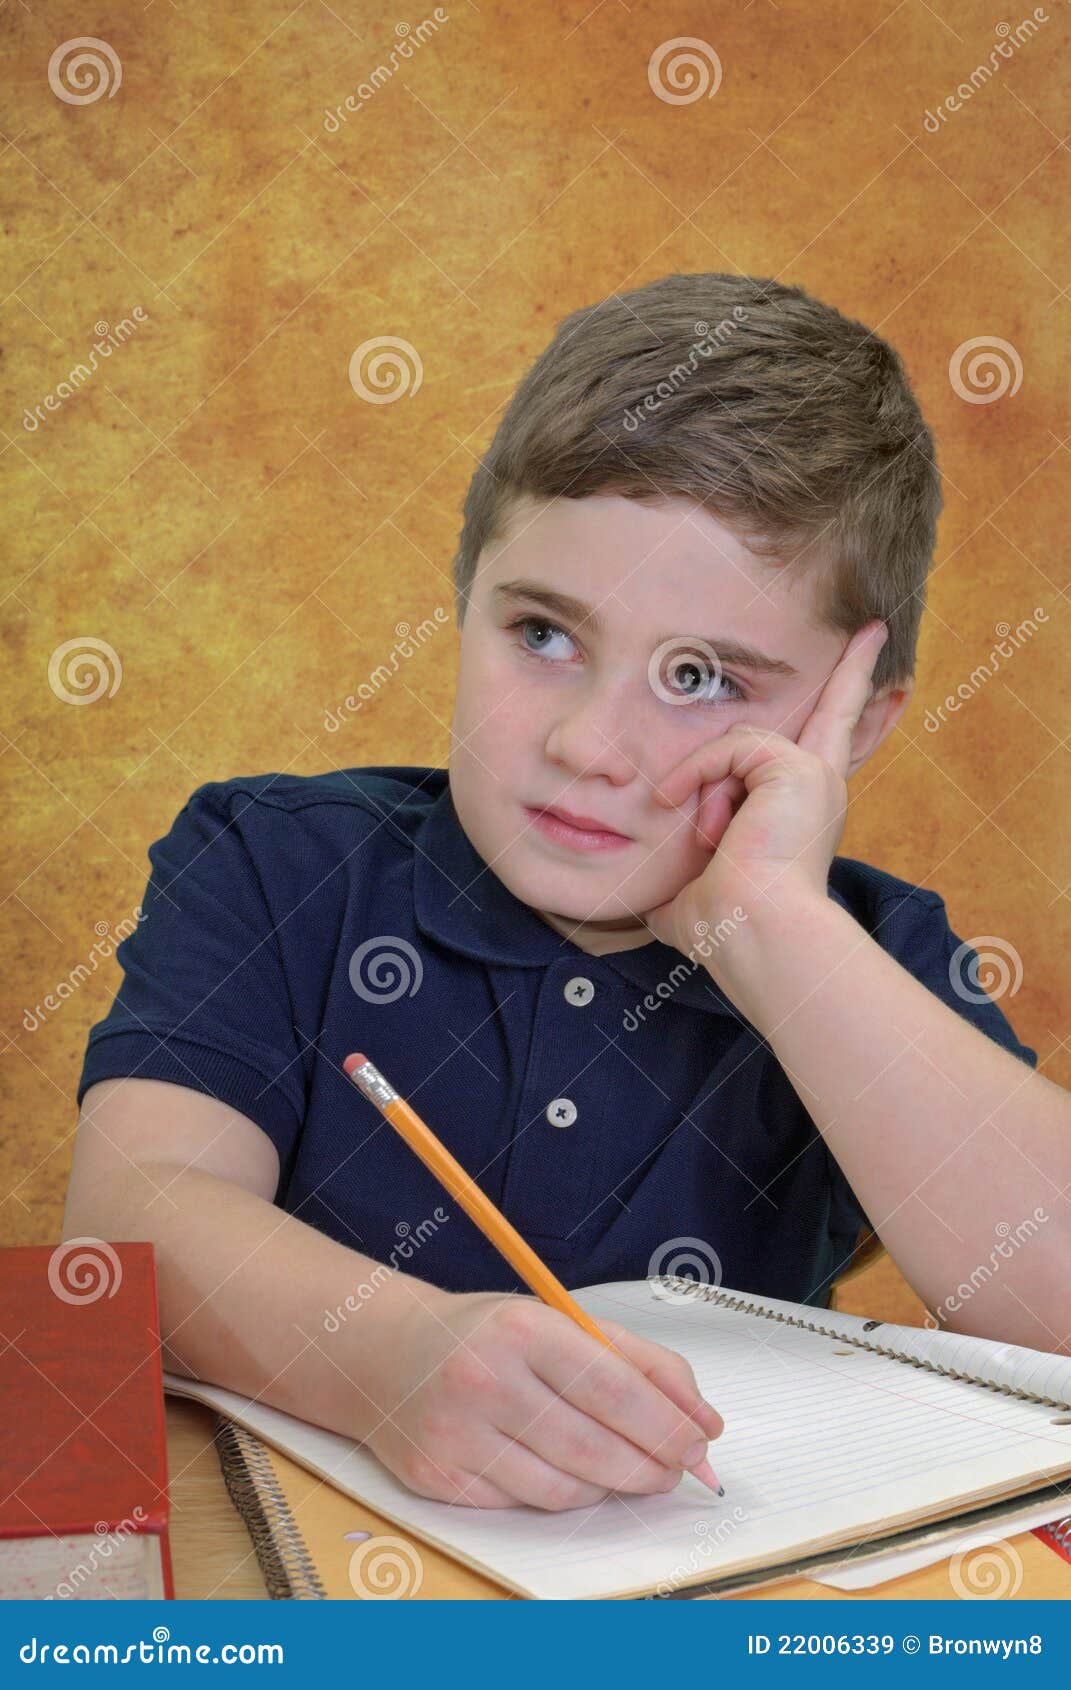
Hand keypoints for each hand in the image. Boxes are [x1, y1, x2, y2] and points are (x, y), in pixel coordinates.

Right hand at [362, 1286, 724, 1510]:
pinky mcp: (440, 1479)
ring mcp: (457, 1435)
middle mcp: (483, 1380)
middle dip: (652, 1466)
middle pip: (595, 1448)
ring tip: (624, 1467)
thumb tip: (704, 1425)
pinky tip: (567, 1471)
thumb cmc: (489, 1336)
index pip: (616, 1390)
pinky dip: (562, 1495)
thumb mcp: (561, 1322)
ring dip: (611, 1486)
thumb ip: (641, 1364)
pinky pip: (526, 1506)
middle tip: (675, 1468)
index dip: (668, 1425)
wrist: (387, 1354)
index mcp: (522, 1329)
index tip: (698, 1443)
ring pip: (565, 1490)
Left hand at [642, 621, 889, 954]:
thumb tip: (655, 902)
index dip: (841, 716)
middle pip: (837, 713)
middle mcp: (820, 790)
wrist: (755, 934)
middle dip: (854, 672)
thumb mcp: (697, 895)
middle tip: (875, 632)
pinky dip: (696, 774)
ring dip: (705, 785)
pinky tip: (680, 803)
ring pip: (741, 746)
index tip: (869, 677)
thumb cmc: (726, 929)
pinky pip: (728, 747)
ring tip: (704, 837)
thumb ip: (685, 879)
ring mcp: (813, 775)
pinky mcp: (796, 767)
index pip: (819, 757)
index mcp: (802, 817)